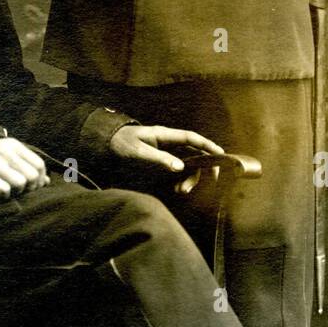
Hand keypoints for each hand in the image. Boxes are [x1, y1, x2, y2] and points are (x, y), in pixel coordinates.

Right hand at [0, 138, 49, 200]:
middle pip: (32, 175)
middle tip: (19, 191)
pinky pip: (3, 189)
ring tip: (7, 191)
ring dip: (16, 192)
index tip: (32, 187)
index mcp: (12, 145)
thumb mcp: (3, 154)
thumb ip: (24, 165)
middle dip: (29, 188)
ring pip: (20, 182)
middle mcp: (5, 151)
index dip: (39, 180)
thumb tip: (46, 181)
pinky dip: (3, 195)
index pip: (39, 164)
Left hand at [109, 124, 224, 183]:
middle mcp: (169, 143)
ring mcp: (167, 152)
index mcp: (165, 135)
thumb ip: (158, 159)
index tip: (221, 154)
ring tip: (182, 191)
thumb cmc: (121, 143)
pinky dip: (181, 180)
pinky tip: (176, 189)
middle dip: (202, 168)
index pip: (191, 138)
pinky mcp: (163, 162)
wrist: (106, 144)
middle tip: (207, 182)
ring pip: (188, 164)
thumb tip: (180, 167)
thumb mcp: (138, 151)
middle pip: (194, 153)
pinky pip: (179, 171)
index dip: (208, 145)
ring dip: (190, 178)